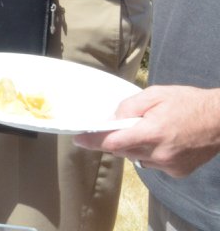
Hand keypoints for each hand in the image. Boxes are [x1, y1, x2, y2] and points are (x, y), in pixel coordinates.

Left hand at [76, 86, 219, 176]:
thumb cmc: (188, 102)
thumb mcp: (155, 94)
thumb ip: (129, 107)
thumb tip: (111, 119)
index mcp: (152, 132)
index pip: (114, 142)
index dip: (94, 141)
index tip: (78, 139)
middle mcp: (160, 153)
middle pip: (124, 150)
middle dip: (115, 140)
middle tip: (115, 127)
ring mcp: (170, 165)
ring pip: (137, 158)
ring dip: (134, 146)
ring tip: (147, 130)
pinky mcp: (178, 172)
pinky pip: (153, 163)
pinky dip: (150, 153)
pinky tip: (161, 141)